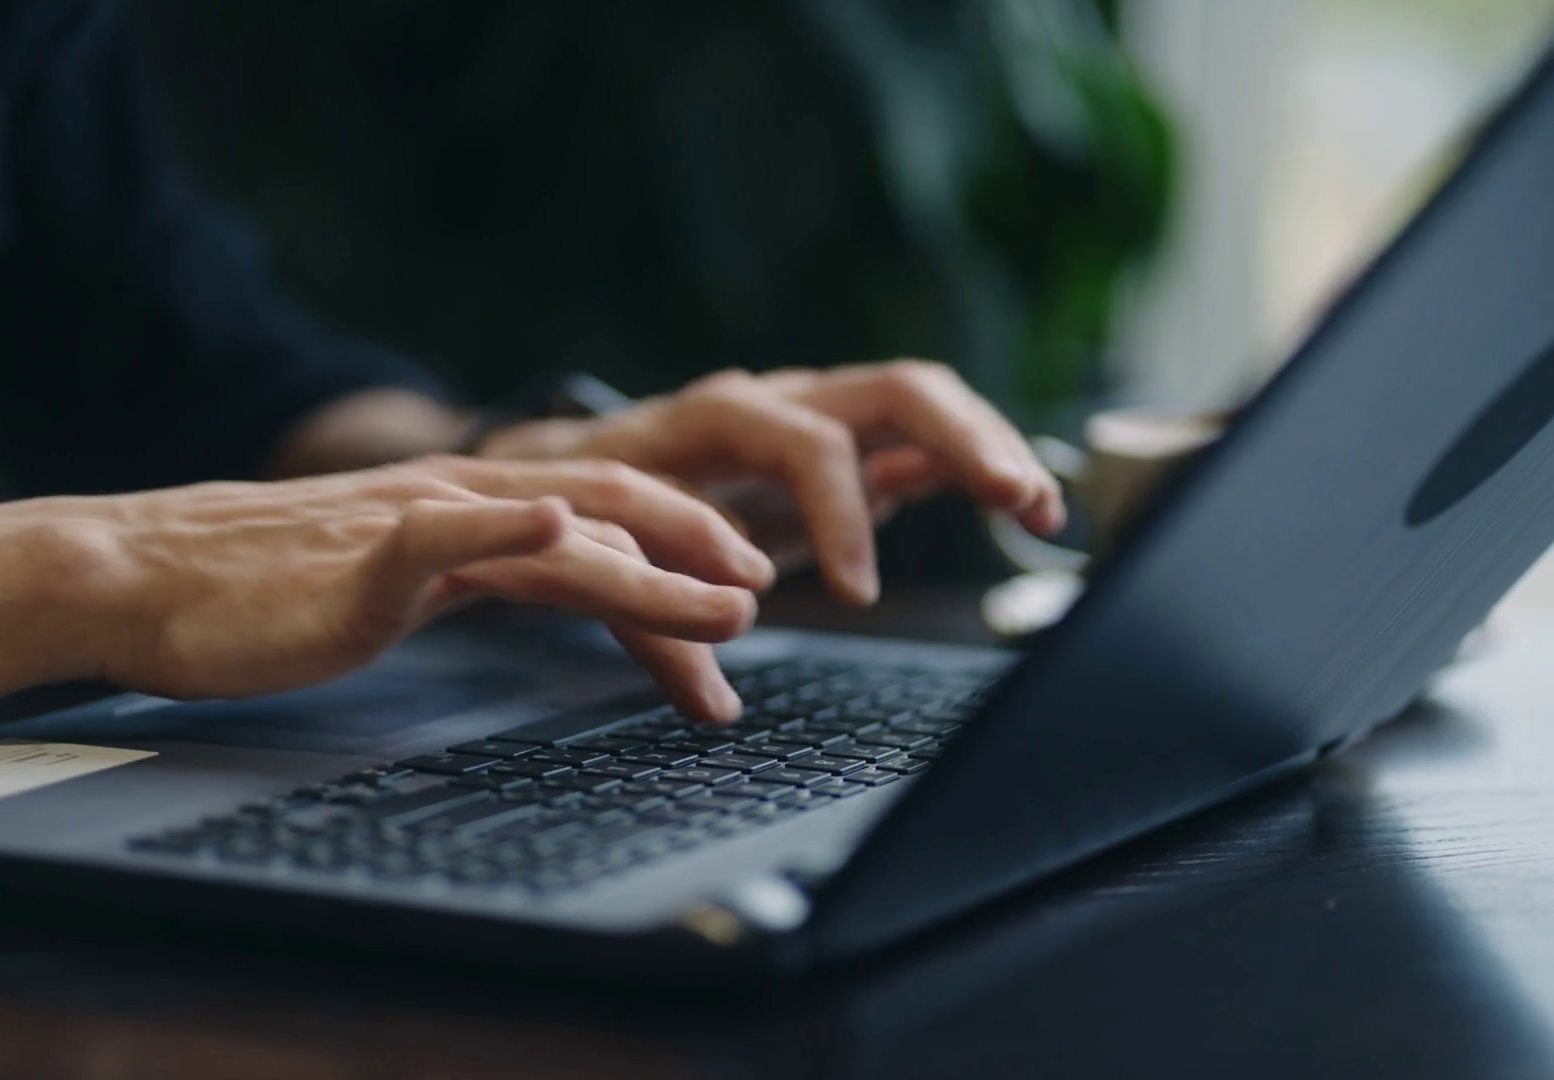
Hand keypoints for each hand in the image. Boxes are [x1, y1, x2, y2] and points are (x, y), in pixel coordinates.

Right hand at [60, 456, 772, 723]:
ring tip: (730, 598)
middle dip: (702, 544)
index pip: (603, 514)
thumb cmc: (263, 593)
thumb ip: (474, 575)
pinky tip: (563, 527)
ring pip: (560, 529)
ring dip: (656, 564)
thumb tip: (548, 585)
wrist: (147, 577)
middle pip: (611, 504)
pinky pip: (447, 533)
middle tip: (769, 589)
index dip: (683, 544)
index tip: (747, 585)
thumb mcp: (396, 582)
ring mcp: (414, 524)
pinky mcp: (364, 558)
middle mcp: (459, 501)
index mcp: (468, 508)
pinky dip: (514, 527)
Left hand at [479, 362, 1064, 604]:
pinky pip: (927, 437)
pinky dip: (980, 466)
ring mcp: (824, 414)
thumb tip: (714, 704)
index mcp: (720, 418)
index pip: (803, 443)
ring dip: (992, 448)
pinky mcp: (851, 442)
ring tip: (1042, 507)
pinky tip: (1028, 507)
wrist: (582, 462)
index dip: (837, 514)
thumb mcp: (613, 561)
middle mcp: (782, 399)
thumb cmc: (600, 507)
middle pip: (894, 389)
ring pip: (926, 404)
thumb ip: (660, 624)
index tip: (854, 595)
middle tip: (1015, 496)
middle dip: (963, 438)